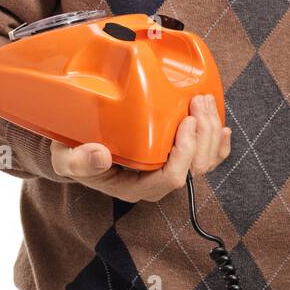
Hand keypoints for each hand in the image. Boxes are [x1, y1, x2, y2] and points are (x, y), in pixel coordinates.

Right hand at [49, 93, 231, 200]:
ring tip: (205, 102)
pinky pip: (206, 158)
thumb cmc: (75, 153)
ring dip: (211, 131)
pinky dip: (219, 144)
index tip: (186, 121)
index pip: (171, 178)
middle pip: (195, 168)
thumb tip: (99, 155)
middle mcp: (157, 183)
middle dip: (204, 135)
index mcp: (136, 186)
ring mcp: (169, 171)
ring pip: (205, 161)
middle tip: (198, 102)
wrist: (78, 150)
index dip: (184, 152)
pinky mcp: (175, 158)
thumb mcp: (66, 158)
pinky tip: (223, 128)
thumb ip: (78, 161)